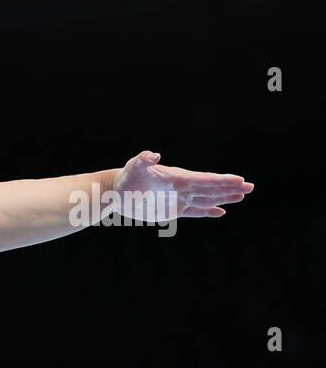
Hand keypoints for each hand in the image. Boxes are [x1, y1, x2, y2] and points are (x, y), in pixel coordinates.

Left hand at [112, 151, 253, 218]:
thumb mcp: (134, 167)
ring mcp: (179, 199)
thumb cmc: (126, 177)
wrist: (116, 192)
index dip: (222, 181)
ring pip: (207, 200)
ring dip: (224, 198)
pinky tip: (221, 212)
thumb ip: (143, 160)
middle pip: (211, 188)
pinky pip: (195, 212)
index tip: (240, 180)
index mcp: (178, 178)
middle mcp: (182, 188)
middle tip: (251, 187)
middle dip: (230, 188)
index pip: (205, 180)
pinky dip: (208, 212)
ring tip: (242, 196)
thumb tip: (153, 155)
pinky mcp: (172, 210)